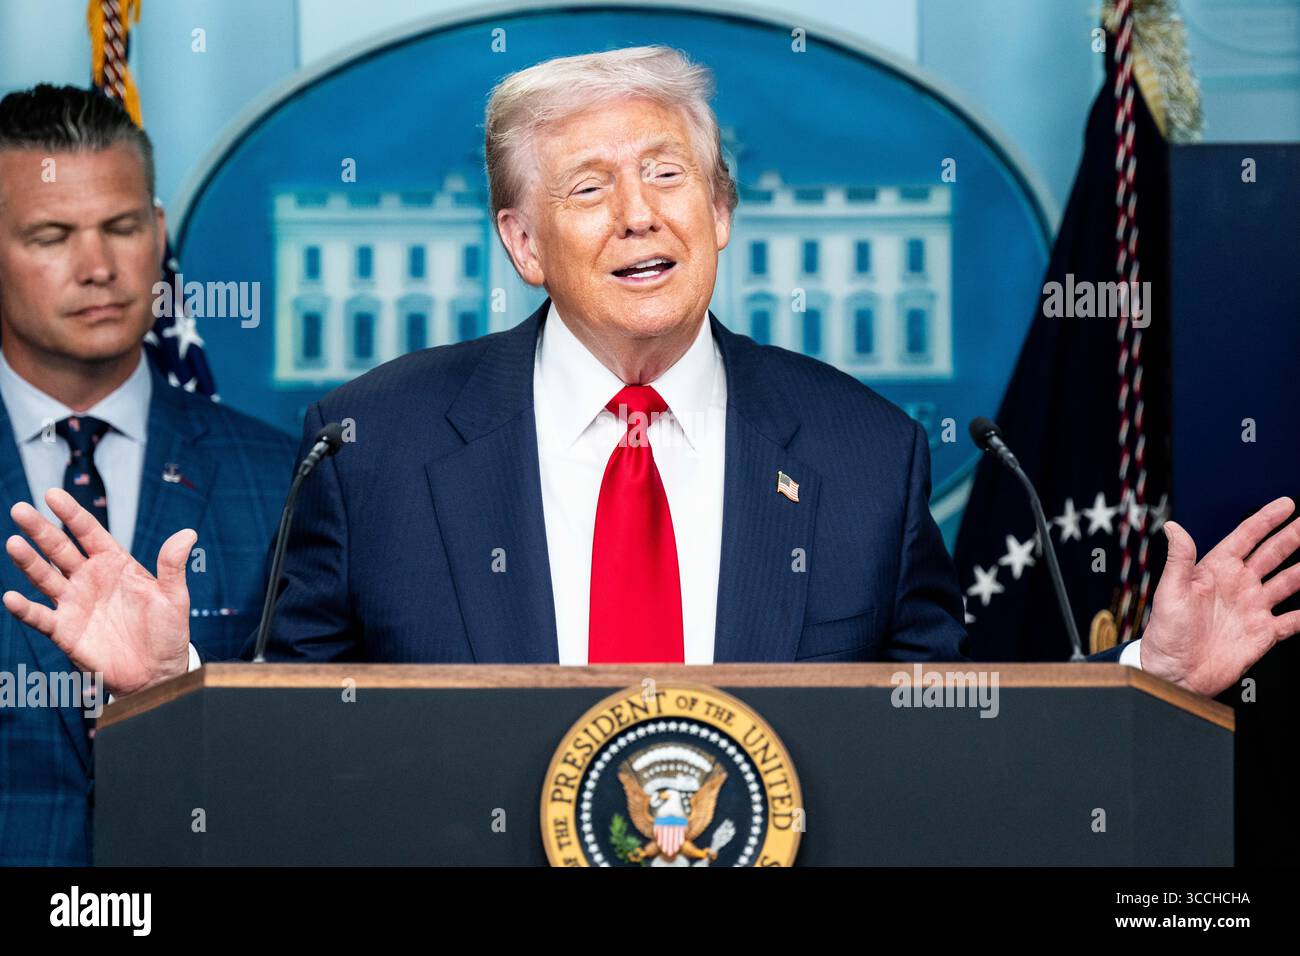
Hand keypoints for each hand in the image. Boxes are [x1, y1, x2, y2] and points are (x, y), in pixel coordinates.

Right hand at [2, 488, 195, 696]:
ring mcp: (74, 603)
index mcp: (115, 564)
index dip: (72, 514)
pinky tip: (12, 598)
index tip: (52, 495)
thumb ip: (172, 566)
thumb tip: (188, 533)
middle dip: (41, 530)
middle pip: (60, 550)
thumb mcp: (173, 596)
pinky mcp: (65, 631)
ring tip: (13, 543)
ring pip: (45, 577)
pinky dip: (25, 609)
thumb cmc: (167, 632)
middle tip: (20, 510)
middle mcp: (89, 579)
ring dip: (29, 562)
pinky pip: (41, 617)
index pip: (89, 533)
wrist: (157, 673)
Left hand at [1140, 496, 1299, 696]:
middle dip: (1293, 536)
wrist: (1174, 674)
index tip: (1286, 505)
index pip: (1246, 538)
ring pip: (1289, 582)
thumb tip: (1173, 526)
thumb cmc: (1165, 634)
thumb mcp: (1169, 592)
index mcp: (1215, 571)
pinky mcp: (1264, 632)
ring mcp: (1253, 608)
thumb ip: (1178, 560)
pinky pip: (1295, 620)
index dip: (1266, 520)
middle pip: (1273, 554)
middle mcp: (1238, 586)